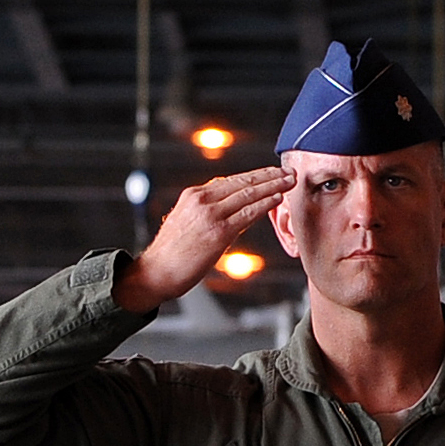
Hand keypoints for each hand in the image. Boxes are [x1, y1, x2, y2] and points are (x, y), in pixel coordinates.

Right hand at [108, 167, 290, 312]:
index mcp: (194, 195)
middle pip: (242, 182)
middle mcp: (202, 199)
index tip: (271, 173)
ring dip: (273, 187)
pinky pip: (247, 214)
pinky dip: (265, 205)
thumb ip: (206, 212)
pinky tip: (278, 200)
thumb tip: (229, 211)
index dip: (255, 175)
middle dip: (269, 176)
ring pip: (248, 194)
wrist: (155, 272)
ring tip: (289, 182)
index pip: (231, 180)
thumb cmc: (171, 254)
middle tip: (288, 173)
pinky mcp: (218, 232)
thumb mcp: (186, 222)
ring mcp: (210, 215)